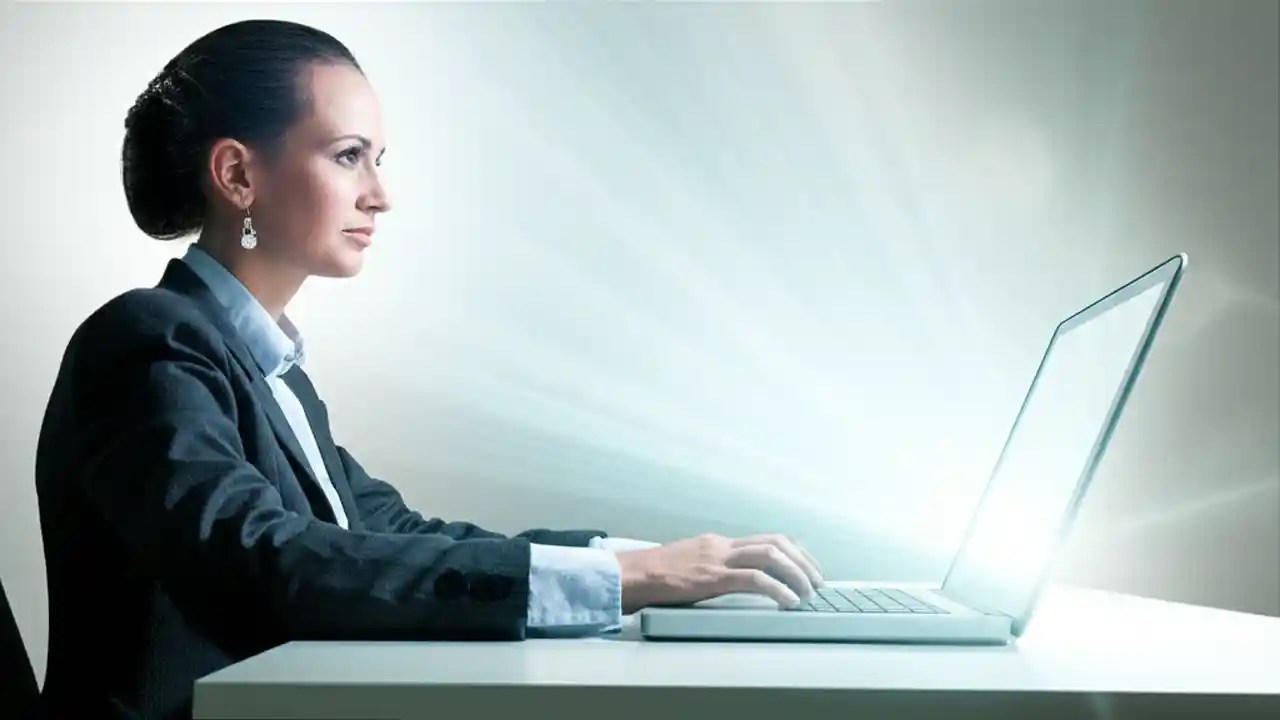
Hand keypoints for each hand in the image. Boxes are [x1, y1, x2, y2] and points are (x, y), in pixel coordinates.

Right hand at [615, 533, 824, 612]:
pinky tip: (789, 601)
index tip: (808, 568)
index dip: (795, 552)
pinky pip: (754, 579)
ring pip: (771, 555)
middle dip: (803, 561)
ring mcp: (718, 559)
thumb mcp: (689, 563)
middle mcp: (723, 546)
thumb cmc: (654, 575)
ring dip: (796, 574)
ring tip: (808, 594)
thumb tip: (733, 579)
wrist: (632, 575)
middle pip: (776, 542)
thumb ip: (712, 566)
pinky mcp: (712, 578)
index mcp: (719, 543)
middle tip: (817, 583)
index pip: (768, 538)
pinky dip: (778, 588)